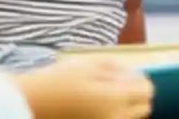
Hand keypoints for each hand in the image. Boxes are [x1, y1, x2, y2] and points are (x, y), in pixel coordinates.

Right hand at [15, 55, 153, 118]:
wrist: (30, 104)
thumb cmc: (58, 81)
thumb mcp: (90, 65)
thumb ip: (118, 70)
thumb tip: (135, 76)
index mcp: (115, 98)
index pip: (147, 91)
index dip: (141, 81)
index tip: (129, 77)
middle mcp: (115, 118)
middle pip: (145, 108)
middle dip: (137, 96)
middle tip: (119, 86)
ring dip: (128, 108)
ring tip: (105, 97)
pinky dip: (115, 115)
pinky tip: (98, 107)